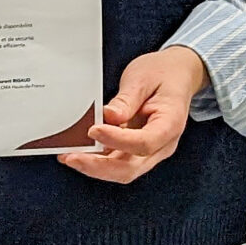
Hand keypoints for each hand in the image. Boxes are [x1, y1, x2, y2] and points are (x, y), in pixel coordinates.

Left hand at [61, 47, 202, 183]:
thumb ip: (126, 100)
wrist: (176, 75)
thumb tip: (107, 117)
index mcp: (171, 124)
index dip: (117, 140)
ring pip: (122, 170)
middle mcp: (162, 144)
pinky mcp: (136, 150)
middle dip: (99, 166)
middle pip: (131, 168)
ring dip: (94, 167)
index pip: (144, 143)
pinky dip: (97, 160)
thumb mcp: (143, 78)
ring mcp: (150, 151)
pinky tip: (79, 153)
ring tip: (69, 156)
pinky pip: (117, 162)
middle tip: (73, 156)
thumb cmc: (164, 74)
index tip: (94, 129)